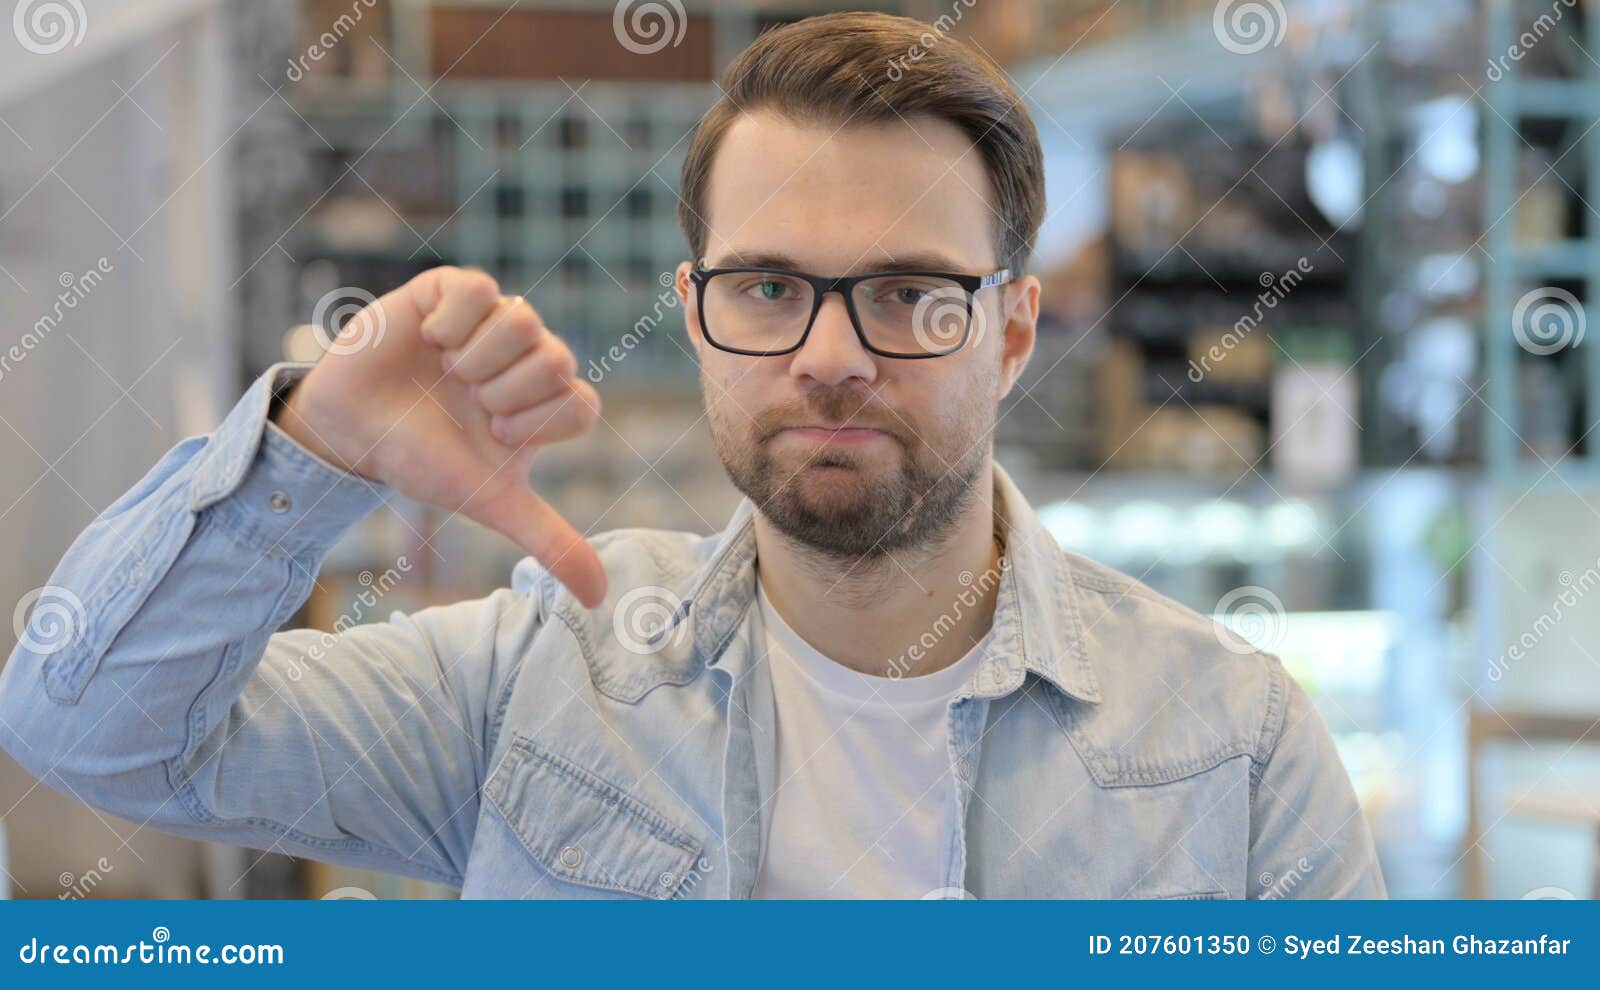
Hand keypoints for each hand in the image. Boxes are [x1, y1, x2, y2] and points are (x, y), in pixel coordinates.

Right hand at [276, 266, 606, 606]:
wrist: (352, 430)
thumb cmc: (424, 461)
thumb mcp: (490, 502)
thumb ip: (549, 541)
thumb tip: (598, 600)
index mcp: (547, 401)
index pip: (580, 403)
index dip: (535, 425)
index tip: (494, 435)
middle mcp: (529, 357)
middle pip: (556, 360)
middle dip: (504, 394)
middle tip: (467, 403)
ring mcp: (493, 320)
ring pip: (522, 320)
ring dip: (477, 359)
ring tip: (447, 373)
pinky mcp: (453, 290)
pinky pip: (477, 288)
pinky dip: (450, 322)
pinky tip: (429, 340)